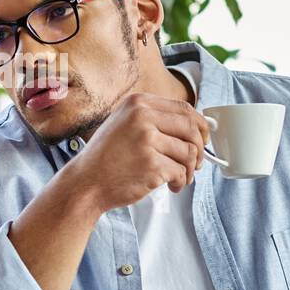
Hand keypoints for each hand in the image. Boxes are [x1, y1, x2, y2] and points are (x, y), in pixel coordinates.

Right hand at [68, 92, 210, 213]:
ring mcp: (147, 140)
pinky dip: (180, 182)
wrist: (85, 183)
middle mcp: (143, 116)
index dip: (200, 124)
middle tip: (198, 163)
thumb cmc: (106, 158)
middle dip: (199, 148)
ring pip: (189, 152)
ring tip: (181, 178)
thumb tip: (192, 125)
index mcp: (138, 103)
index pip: (183, 107)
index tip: (203, 137)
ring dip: (191, 169)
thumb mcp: (124, 124)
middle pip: (191, 128)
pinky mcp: (151, 165)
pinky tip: (171, 186)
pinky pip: (180, 172)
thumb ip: (152, 119)